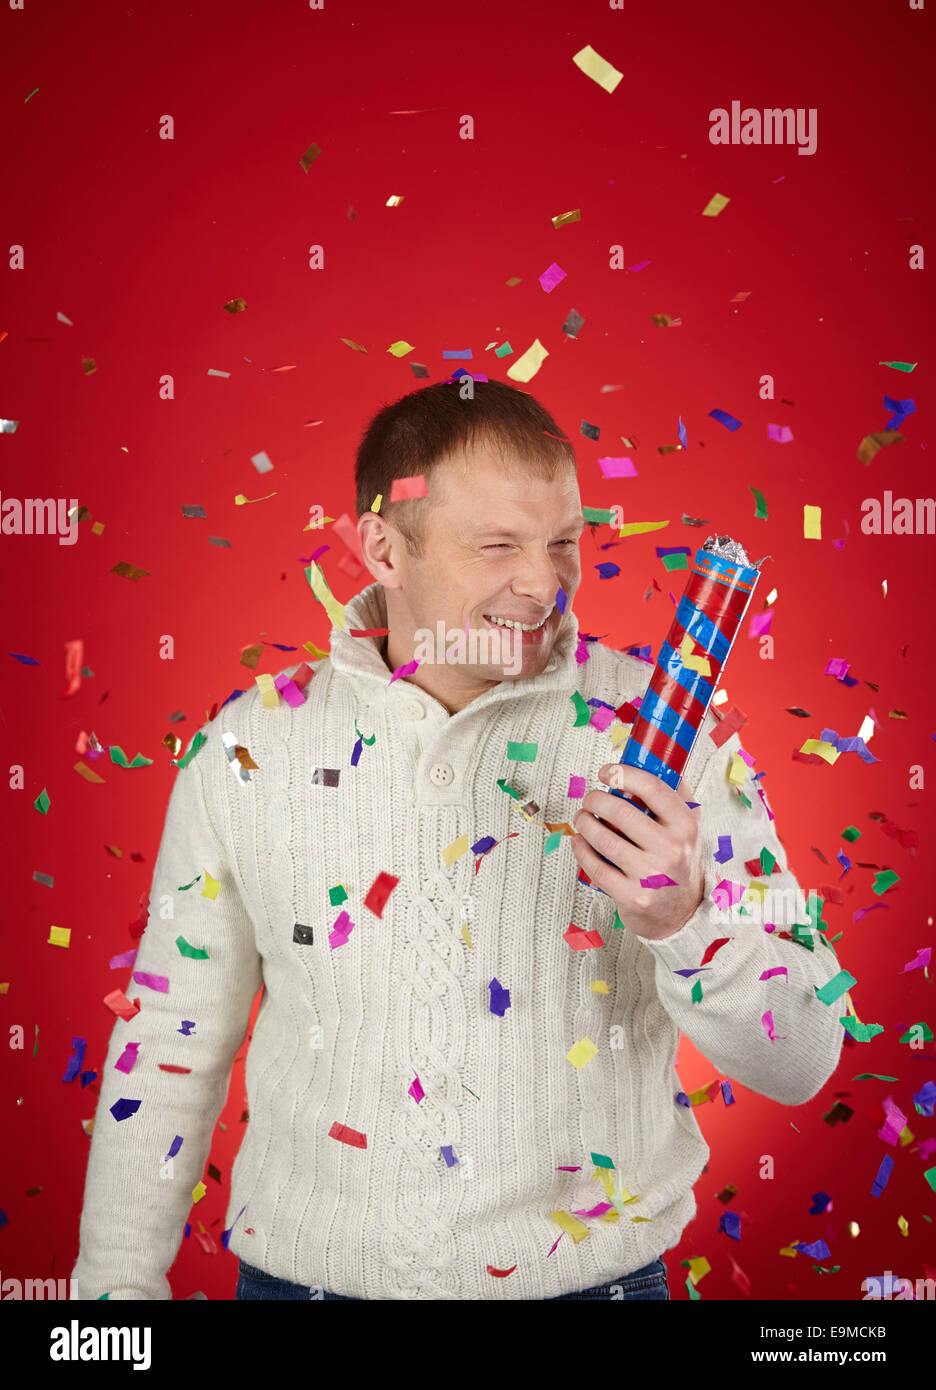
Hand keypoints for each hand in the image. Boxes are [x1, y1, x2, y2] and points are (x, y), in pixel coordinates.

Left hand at [570, 763, 704, 940]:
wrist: (682, 914)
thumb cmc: (680, 862)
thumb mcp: (690, 827)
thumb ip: (676, 794)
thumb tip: (654, 759)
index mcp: (686, 826)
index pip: (653, 788)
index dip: (624, 774)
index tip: (606, 772)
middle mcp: (671, 850)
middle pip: (621, 812)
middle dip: (596, 799)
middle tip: (589, 799)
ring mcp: (651, 876)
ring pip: (604, 839)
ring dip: (584, 823)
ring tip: (581, 817)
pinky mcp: (631, 896)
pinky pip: (596, 867)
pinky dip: (581, 850)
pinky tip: (579, 841)